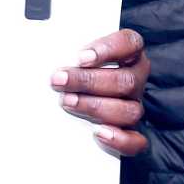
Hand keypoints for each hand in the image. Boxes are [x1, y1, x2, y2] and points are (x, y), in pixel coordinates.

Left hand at [51, 28, 149, 157]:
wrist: (71, 98)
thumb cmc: (72, 67)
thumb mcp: (69, 52)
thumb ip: (66, 49)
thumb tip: (48, 54)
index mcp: (127, 53)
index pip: (130, 43)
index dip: (108, 50)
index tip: (81, 57)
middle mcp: (135, 78)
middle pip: (126, 81)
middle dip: (88, 81)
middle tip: (59, 80)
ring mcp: (133, 105)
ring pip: (129, 110)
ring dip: (95, 107)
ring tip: (67, 102)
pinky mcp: (129, 130)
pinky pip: (136, 140)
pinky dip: (120, 139)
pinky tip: (98, 133)